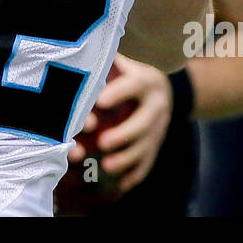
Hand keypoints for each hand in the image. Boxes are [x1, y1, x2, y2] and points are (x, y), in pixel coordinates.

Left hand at [69, 52, 172, 193]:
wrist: (164, 90)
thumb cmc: (129, 76)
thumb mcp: (124, 64)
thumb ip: (107, 64)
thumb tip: (77, 57)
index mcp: (145, 82)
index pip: (133, 85)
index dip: (118, 93)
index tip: (100, 101)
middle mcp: (156, 106)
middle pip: (144, 123)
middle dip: (124, 134)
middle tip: (102, 143)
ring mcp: (158, 129)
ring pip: (146, 147)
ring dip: (127, 159)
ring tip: (107, 166)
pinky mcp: (156, 146)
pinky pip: (148, 163)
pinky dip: (134, 175)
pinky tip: (120, 185)